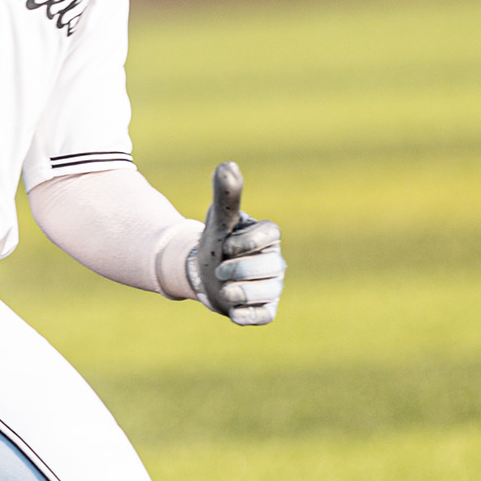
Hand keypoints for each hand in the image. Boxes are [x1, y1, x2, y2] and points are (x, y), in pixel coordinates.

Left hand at [187, 162, 284, 324]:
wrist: (204, 276)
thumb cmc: (216, 244)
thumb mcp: (217, 221)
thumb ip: (225, 195)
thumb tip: (228, 164)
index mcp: (268, 236)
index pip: (271, 234)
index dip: (246, 241)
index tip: (226, 245)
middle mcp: (276, 261)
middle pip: (270, 267)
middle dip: (239, 269)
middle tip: (219, 269)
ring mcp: (273, 286)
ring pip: (268, 292)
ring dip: (240, 292)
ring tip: (223, 288)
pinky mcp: (266, 309)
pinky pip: (265, 316)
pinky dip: (247, 315)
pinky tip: (233, 311)